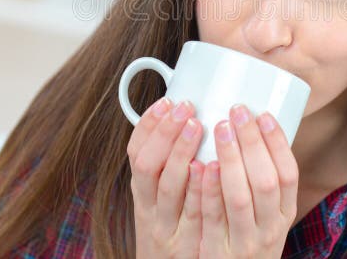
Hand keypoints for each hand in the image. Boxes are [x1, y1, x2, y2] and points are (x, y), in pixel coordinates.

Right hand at [127, 98, 205, 258]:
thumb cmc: (172, 234)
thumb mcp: (160, 202)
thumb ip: (170, 168)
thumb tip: (187, 123)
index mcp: (143, 193)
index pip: (135, 153)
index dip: (148, 126)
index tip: (166, 102)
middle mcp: (150, 209)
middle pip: (149, 165)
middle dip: (166, 132)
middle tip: (186, 108)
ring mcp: (169, 227)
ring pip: (168, 186)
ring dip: (182, 152)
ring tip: (197, 125)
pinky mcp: (190, 245)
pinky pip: (195, 213)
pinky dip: (200, 188)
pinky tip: (210, 166)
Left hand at [199, 105, 298, 257]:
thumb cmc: (246, 240)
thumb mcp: (264, 217)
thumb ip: (260, 182)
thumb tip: (250, 131)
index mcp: (283, 214)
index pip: (288, 175)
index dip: (277, 143)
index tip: (263, 114)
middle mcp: (269, 229)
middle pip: (266, 181)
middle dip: (252, 142)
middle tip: (237, 112)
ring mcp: (243, 242)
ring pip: (239, 197)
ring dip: (231, 159)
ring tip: (220, 128)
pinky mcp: (216, 252)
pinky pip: (212, 216)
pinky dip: (207, 189)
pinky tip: (201, 163)